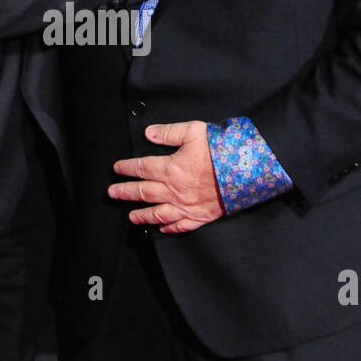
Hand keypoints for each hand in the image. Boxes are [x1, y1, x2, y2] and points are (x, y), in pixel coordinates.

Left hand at [108, 120, 224, 233]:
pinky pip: (181, 226)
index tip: (117, 168)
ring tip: (131, 217)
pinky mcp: (201, 216)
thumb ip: (169, 132)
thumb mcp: (194, 131)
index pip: (141, 168)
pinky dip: (170, 228)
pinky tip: (162, 229)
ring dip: (142, 215)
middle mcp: (175, 190)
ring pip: (158, 213)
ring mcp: (187, 205)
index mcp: (172, 169)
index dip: (127, 168)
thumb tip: (149, 133)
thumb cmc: (223, 150)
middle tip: (112, 193)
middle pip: (143, 193)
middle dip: (125, 192)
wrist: (249, 169)